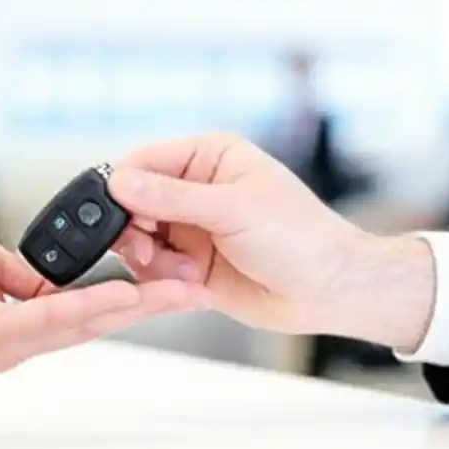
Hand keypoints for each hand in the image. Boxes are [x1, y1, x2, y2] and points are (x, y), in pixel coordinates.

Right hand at [109, 133, 434, 349]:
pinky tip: (197, 288)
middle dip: (136, 232)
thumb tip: (120, 182)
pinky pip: (154, 272)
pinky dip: (166, 283)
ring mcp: (192, 229)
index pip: (145, 161)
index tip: (119, 212)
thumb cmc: (300, 238)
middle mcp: (195, 189)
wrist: (328, 291)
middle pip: (132, 204)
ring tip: (187, 274)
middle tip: (149, 251)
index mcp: (208, 157)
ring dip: (154, 262)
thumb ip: (172, 197)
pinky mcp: (191, 265)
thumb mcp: (233, 209)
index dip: (124, 186)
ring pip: (138, 242)